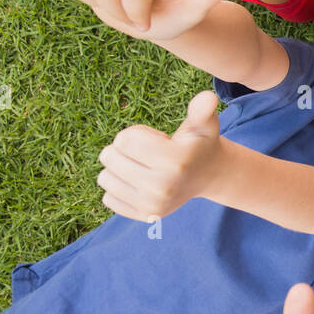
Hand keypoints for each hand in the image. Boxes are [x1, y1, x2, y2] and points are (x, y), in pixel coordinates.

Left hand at [97, 90, 225, 220]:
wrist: (208, 176)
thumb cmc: (199, 144)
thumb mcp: (203, 125)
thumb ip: (201, 110)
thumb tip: (208, 97)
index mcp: (175, 161)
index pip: (124, 140)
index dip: (136, 134)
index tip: (156, 140)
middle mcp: (163, 187)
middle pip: (110, 156)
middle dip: (124, 149)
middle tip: (148, 153)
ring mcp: (152, 205)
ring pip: (104, 177)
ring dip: (119, 168)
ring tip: (143, 167)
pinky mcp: (144, 216)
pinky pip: (108, 197)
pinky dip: (119, 187)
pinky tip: (139, 183)